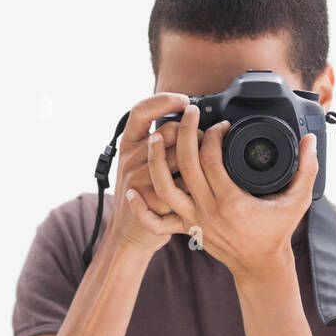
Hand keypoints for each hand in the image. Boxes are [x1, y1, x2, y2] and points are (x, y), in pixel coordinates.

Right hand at [104, 92, 193, 255]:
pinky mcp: (153, 201)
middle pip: (169, 131)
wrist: (129, 235)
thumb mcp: (139, 164)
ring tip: (209, 162)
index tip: (184, 100)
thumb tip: (186, 121)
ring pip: (179, 156)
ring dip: (200, 156)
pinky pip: (184, 184)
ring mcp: (139, 181)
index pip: (140, 111)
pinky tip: (203, 185)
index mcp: (127, 146)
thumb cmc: (141, 197)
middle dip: (193, 132)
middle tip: (207, 139)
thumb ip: (157, 144)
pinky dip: (197, 183)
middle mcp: (130, 160)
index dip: (162, 101)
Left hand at [129, 102, 318, 278]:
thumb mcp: (297, 201)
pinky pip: (158, 221)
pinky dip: (142, 209)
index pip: (211, 159)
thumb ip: (307, 170)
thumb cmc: (276, 233)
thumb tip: (311, 142)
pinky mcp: (187, 229)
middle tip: (189, 113)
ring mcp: (194, 220)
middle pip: (186, 165)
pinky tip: (131, 192)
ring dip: (157, 160)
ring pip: (165, 187)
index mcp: (231, 201)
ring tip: (156, 136)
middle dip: (185, 134)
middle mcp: (208, 210)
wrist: (260, 266)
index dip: (213, 135)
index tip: (220, 126)